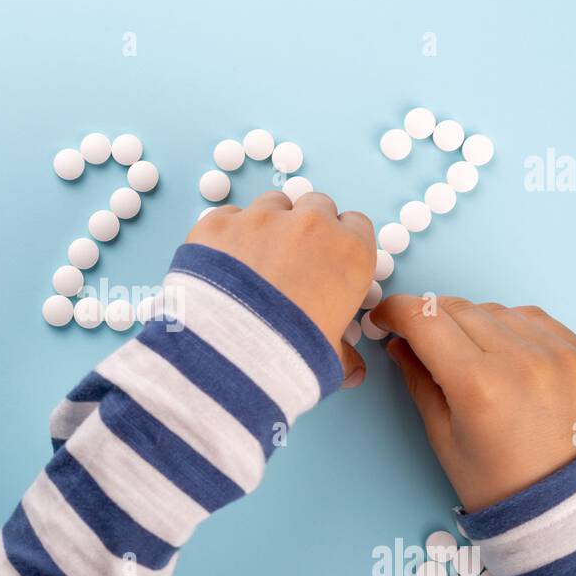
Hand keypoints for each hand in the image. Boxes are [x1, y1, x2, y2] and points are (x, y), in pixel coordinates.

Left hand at [187, 191, 376, 386]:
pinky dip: (226, 236)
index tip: (328, 260)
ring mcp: (262, 218)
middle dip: (307, 228)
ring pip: (272, 204)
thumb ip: (344, 356)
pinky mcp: (219, 223)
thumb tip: (354, 371)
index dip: (341, 242)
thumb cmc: (290, 356)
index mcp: (350, 255)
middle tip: (290, 262)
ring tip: (252, 262)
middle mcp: (311, 226)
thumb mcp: (329, 361)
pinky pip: (228, 217)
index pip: (356, 225)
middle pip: (316, 206)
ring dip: (268, 225)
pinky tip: (218, 266)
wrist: (228, 352)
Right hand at [370, 295, 575, 510]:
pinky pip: (532, 319)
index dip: (396, 311)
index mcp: (478, 385)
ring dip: (470, 322)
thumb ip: (418, 380)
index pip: (424, 319)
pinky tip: (503, 353)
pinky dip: (509, 327)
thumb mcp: (443, 436)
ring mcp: (557, 352)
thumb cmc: (500, 483)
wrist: (570, 505)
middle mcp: (521, 359)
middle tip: (419, 337)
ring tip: (468, 354)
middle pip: (457, 308)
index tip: (385, 317)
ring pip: (494, 309)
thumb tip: (400, 342)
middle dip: (430, 317)